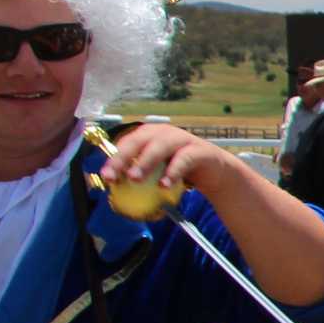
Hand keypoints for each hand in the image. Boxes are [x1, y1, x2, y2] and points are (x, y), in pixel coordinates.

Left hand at [99, 123, 234, 202]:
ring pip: (160, 146)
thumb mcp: (157, 172)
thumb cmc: (181, 172)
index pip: (127, 143)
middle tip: (113, 176)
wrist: (217, 172)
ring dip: (146, 161)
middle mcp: (164, 133)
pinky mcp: (200, 150)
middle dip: (124, 157)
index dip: (114, 158)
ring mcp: (183, 139)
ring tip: (135, 178)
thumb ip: (138, 176)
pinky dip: (173, 171)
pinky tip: (164, 186)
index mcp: (149, 136)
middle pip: (139, 140)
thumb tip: (112, 189)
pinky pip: (184, 159)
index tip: (106, 177)